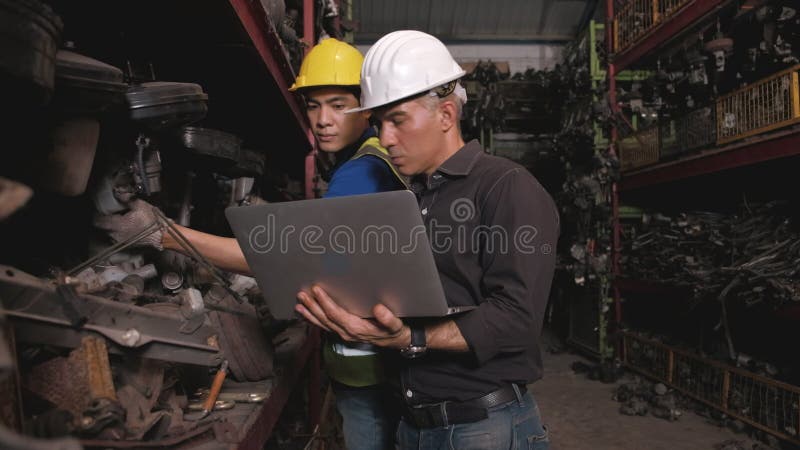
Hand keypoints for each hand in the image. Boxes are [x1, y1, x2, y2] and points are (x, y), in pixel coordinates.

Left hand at [93, 199, 165, 249]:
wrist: (162, 235)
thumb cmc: (152, 222)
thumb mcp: (140, 205)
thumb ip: (126, 198)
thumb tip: (118, 192)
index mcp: (116, 225)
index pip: (97, 221)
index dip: (97, 215)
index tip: (100, 210)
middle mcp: (115, 235)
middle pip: (103, 227)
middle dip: (105, 220)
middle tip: (111, 213)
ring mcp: (121, 241)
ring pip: (109, 233)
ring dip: (112, 227)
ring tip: (120, 219)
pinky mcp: (127, 244)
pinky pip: (117, 237)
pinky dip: (119, 232)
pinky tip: (126, 226)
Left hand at [295, 286, 410, 348]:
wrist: (395, 342)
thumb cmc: (393, 331)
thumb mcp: (395, 325)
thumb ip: (388, 318)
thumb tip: (378, 309)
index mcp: (356, 328)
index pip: (335, 314)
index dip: (324, 302)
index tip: (316, 290)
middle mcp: (346, 332)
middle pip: (325, 318)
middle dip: (312, 306)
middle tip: (302, 294)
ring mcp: (343, 334)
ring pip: (322, 324)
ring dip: (310, 314)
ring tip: (298, 304)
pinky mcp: (343, 333)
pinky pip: (325, 327)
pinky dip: (314, 320)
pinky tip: (307, 314)